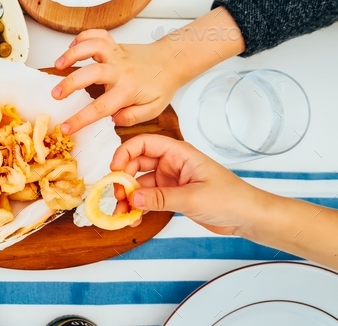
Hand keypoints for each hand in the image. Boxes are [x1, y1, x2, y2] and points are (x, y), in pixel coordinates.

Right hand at [51, 29, 184, 133]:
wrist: (172, 61)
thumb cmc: (161, 85)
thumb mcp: (153, 110)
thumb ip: (132, 117)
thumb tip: (112, 119)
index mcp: (128, 90)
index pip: (100, 107)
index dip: (80, 119)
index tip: (65, 127)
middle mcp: (120, 70)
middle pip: (91, 73)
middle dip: (70, 84)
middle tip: (55, 94)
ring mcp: (117, 55)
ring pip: (92, 47)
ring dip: (73, 53)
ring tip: (58, 64)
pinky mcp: (115, 45)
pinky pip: (97, 34)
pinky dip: (83, 37)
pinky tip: (73, 46)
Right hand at [111, 134, 262, 235]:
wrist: (247, 217)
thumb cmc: (230, 198)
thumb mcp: (192, 198)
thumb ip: (160, 197)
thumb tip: (132, 198)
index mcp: (178, 153)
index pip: (144, 144)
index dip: (125, 153)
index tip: (115, 170)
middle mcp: (171, 163)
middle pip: (136, 163)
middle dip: (124, 179)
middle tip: (117, 196)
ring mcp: (170, 179)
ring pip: (140, 184)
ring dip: (128, 197)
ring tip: (121, 213)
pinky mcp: (171, 195)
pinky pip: (148, 198)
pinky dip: (138, 207)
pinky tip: (132, 218)